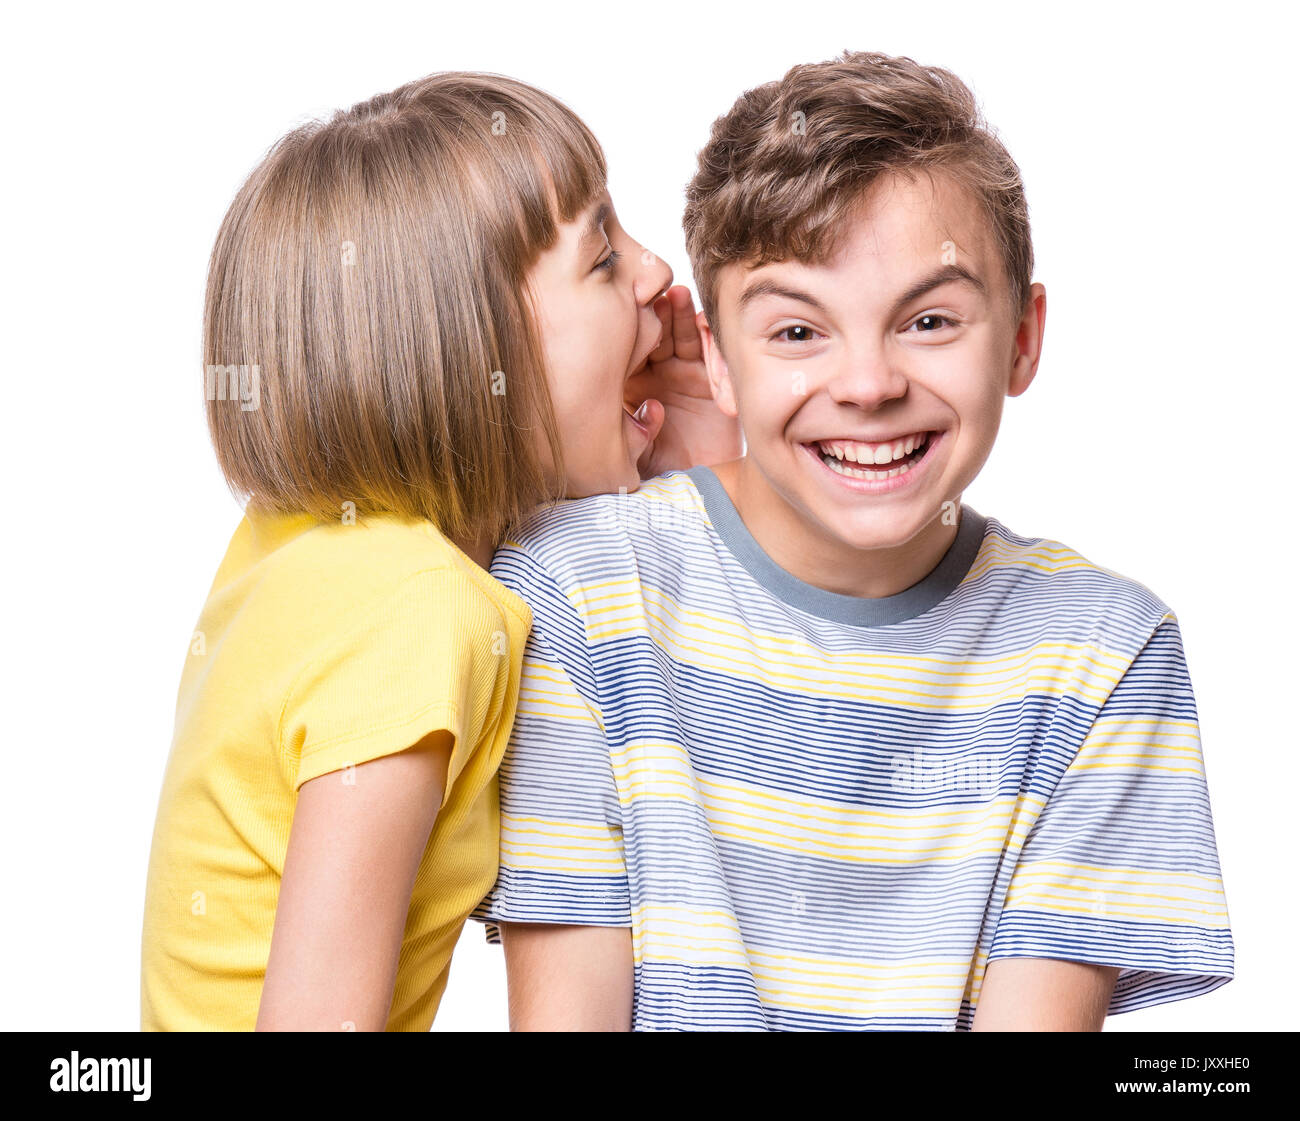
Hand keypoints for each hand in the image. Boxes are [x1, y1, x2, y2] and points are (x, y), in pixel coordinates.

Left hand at [625, 285, 742, 479]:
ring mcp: (685, 373)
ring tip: (676, 297)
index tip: (620, 311)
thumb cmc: (656, 470)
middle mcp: (657, 373)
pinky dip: (708, 336)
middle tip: (652, 297)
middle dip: (654, 312)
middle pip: (654, 332)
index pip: (625, 346)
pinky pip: (711, 351)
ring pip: (682, 335)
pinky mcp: (713, 379)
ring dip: (680, 314)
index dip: (625, 328)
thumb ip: (630, 426)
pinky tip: (701, 322)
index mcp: (630, 383)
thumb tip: (647, 405)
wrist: (697, 489)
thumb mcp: (631, 448)